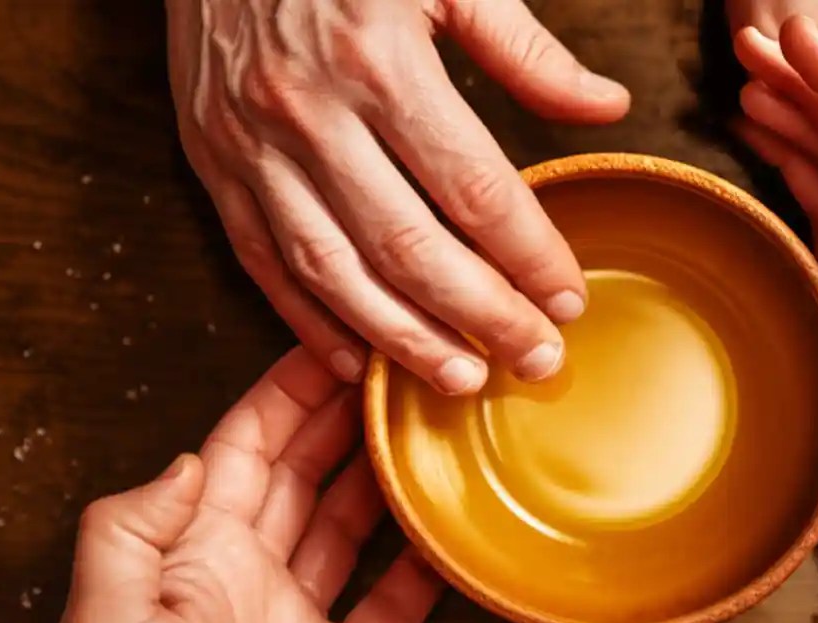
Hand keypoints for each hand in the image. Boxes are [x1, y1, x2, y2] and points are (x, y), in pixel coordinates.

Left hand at [58, 349, 442, 622]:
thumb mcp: (106, 620)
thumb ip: (129, 529)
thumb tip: (190, 459)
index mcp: (192, 554)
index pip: (246, 450)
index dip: (287, 394)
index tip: (337, 348)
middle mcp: (248, 577)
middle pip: (306, 474)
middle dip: (346, 419)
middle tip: (397, 377)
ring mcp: (299, 621)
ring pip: (352, 528)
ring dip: (386, 478)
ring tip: (428, 433)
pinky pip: (392, 606)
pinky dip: (424, 571)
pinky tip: (447, 533)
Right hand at [165, 0, 630, 392]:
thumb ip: (526, 48)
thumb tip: (606, 106)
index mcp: (379, 61)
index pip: (473, 188)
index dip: (527, 254)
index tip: (568, 298)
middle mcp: (310, 114)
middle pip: (410, 247)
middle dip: (482, 316)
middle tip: (535, 359)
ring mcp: (252, 144)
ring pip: (335, 269)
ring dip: (402, 336)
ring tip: (461, 378)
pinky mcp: (212, 161)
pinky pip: (262, 259)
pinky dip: (309, 319)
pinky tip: (360, 356)